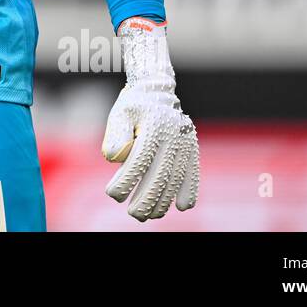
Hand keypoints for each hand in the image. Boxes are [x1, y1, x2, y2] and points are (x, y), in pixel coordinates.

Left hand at [101, 16, 198, 220]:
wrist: (158, 92)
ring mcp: (185, 145)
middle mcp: (173, 137)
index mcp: (154, 127)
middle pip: (159, 176)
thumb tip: (116, 159)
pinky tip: (183, 206)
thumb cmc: (133, 107)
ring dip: (163, 202)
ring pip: (176, 180)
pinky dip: (190, 191)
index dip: (126, 181)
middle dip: (145, 199)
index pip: (139, 161)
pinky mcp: (192, 151)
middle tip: (133, 214)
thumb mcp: (119, 114)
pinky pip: (193, 174)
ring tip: (148, 215)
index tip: (113, 195)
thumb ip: (115, 135)